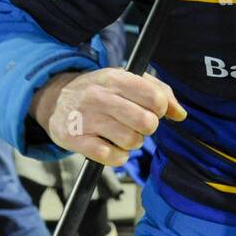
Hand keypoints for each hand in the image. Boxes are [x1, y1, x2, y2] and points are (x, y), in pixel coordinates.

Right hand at [31, 67, 185, 166]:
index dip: (161, 109)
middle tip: (139, 125)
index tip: (154, 110)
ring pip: (130, 141)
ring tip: (123, 134)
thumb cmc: (100, 90)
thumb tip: (181, 114)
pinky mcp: (74, 140)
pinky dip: (118, 156)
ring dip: (133, 143)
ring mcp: (85, 118)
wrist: (55, 99)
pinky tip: (112, 147)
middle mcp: (99, 96)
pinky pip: (110, 157)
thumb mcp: (127, 80)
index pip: (155, 98)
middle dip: (148, 128)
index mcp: (115, 78)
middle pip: (146, 122)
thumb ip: (159, 92)